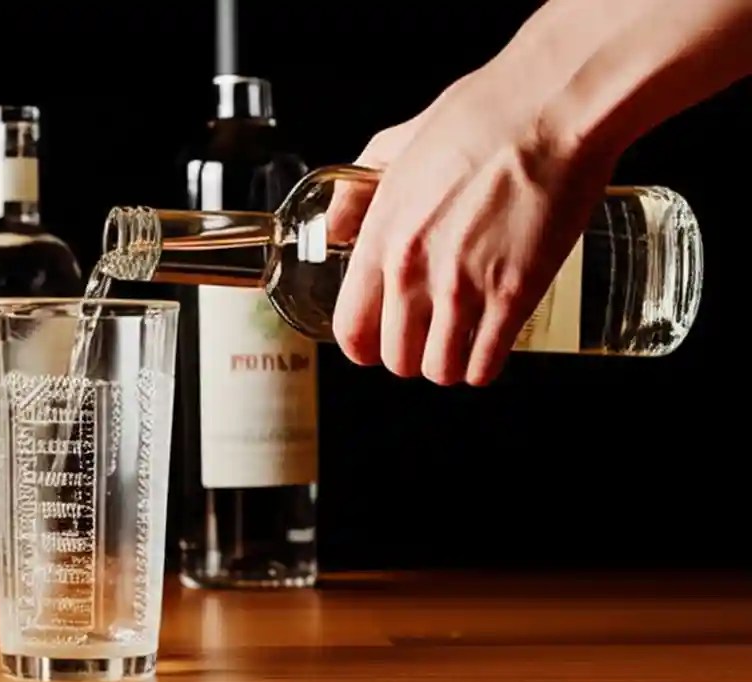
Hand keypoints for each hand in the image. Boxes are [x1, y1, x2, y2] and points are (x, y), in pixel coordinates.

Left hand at [325, 60, 617, 386]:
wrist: (548, 109)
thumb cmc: (477, 118)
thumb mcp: (392, 147)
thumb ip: (355, 193)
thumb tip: (335, 230)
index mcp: (381, 237)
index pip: (351, 328)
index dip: (363, 347)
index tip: (376, 344)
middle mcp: (413, 272)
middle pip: (396, 358)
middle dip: (411, 356)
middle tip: (427, 340)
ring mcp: (464, 287)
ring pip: (440, 370)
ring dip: (448, 366)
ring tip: (460, 346)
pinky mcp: (515, 295)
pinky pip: (486, 364)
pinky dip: (485, 367)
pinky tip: (490, 352)